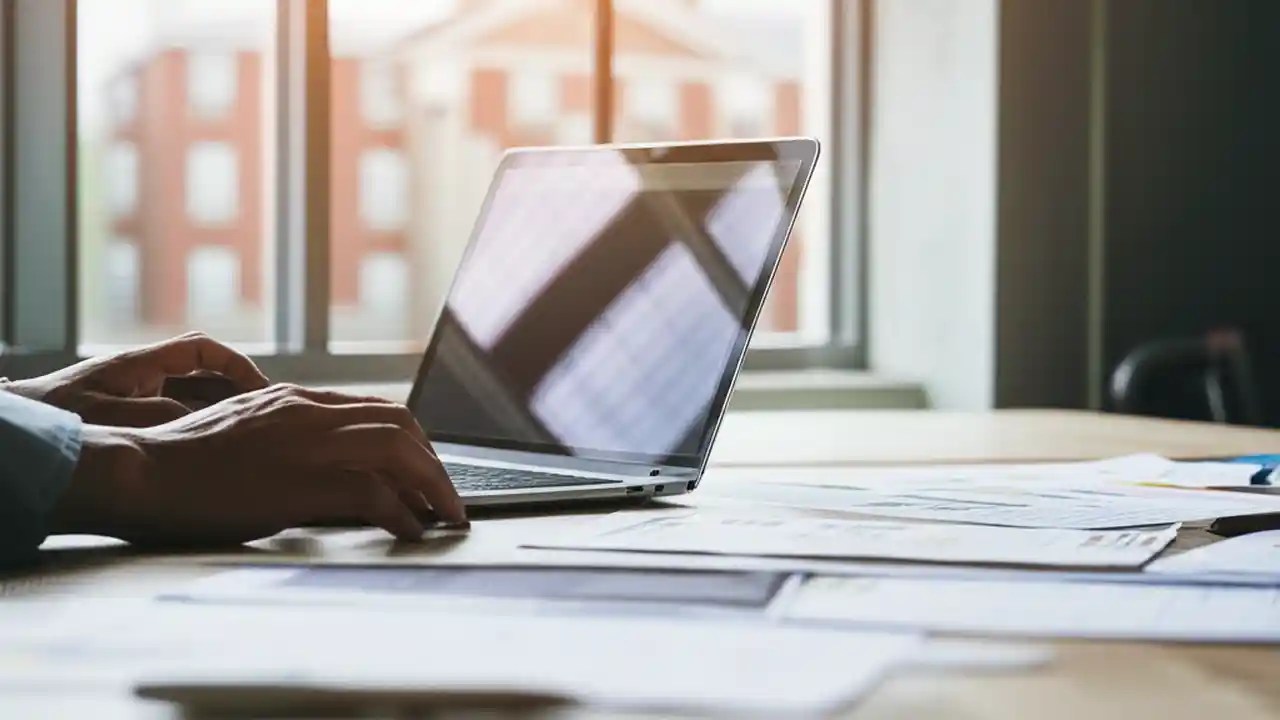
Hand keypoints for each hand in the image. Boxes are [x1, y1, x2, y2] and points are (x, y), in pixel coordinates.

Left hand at [5, 332, 268, 426]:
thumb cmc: (53, 421)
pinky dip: (200, 425)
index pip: (203, 350)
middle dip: (238, 389)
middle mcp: (142, 375)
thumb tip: (201, 418)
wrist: (17, 436)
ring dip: (222, 408)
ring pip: (193, 394)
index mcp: (139, 365)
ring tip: (248, 431)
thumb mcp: (108, 416)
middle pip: (205, 372)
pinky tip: (214, 446)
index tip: (261, 390)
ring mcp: (137, 396)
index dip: (238, 366)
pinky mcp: (130, 417)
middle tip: (266, 414)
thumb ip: (158, 414)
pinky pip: (177, 415)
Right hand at [50, 384, 465, 545]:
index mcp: (294, 399)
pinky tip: (414, 532)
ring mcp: (308, 443)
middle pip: (400, 423)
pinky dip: (404, 513)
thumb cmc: (178, 462)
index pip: (375, 408)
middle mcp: (309, 412)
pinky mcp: (302, 481)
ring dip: (434, 486)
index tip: (425, 466)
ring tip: (448, 516)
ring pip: (400, 450)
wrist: (141, 470)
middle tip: (447, 495)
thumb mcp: (240, 431)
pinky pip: (374, 492)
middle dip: (434, 461)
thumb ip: (283, 439)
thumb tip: (313, 468)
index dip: (410, 439)